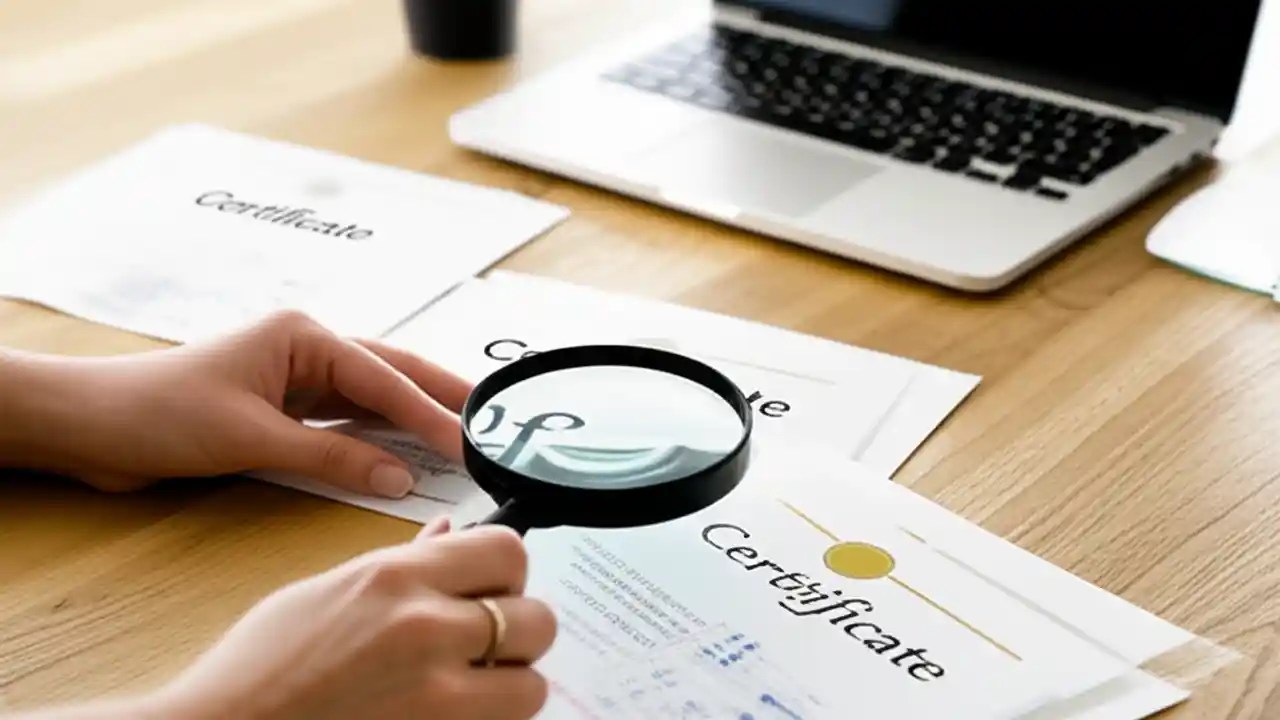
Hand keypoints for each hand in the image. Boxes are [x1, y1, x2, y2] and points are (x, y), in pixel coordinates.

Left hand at [0, 311, 470, 496]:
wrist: (96, 425)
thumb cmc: (160, 413)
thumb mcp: (253, 438)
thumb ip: (332, 456)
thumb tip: (397, 474)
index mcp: (302, 337)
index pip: (382, 378)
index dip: (428, 413)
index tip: (467, 441)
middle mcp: (306, 349)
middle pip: (391, 371)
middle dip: (440, 394)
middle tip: (489, 419)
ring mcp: (297, 377)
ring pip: (373, 394)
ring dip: (414, 414)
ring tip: (463, 431)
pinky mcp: (285, 408)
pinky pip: (347, 419)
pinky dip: (380, 434)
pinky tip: (406, 448)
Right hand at [151, 520, 554, 719]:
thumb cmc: (257, 671)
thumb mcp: (326, 593)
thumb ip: (402, 563)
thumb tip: (451, 534)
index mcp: (394, 579)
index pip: (507, 549)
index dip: (506, 570)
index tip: (492, 586)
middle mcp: (423, 632)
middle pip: (537, 620)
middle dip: (519, 632)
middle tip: (485, 644)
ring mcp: (435, 700)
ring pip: (531, 687)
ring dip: (508, 689)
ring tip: (467, 689)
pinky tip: (446, 715)